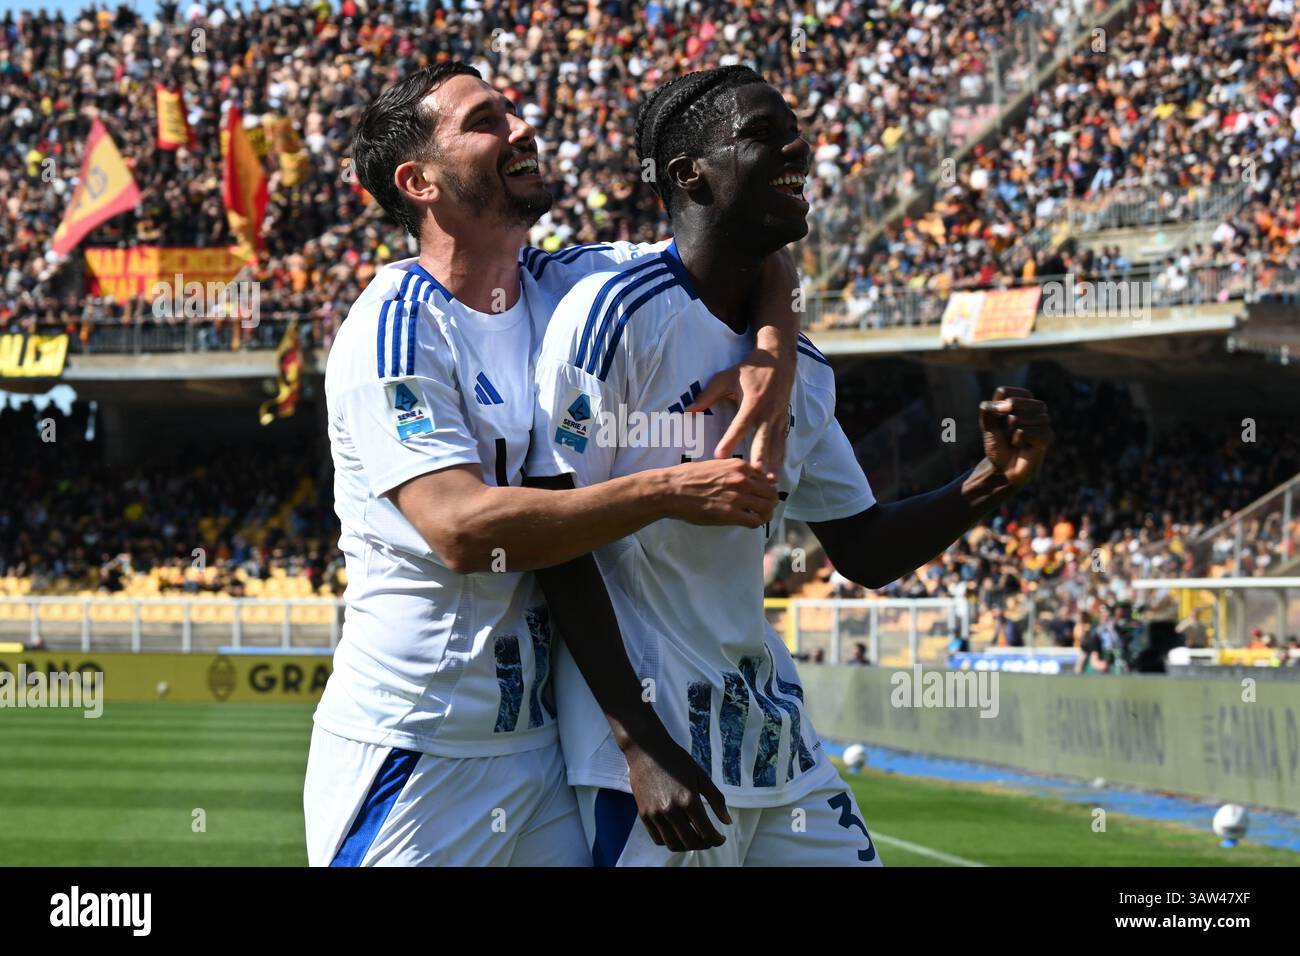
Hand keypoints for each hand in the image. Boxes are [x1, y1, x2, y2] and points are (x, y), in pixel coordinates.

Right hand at [624, 730, 731, 852]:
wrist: (647, 750)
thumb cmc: (677, 760)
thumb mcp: (701, 776)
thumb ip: (716, 800)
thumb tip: (728, 822)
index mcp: (689, 800)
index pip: (706, 832)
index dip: (717, 840)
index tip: (721, 838)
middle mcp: (671, 810)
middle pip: (690, 842)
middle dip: (704, 844)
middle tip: (708, 839)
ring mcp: (655, 814)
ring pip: (673, 844)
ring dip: (687, 847)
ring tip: (693, 839)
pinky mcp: (644, 814)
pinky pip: (657, 838)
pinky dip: (669, 841)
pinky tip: (677, 834)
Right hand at [661, 458, 777, 527]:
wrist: (672, 490)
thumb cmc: (687, 477)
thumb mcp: (715, 465)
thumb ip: (732, 470)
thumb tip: (742, 479)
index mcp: (739, 466)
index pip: (765, 478)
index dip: (765, 488)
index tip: (760, 494)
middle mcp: (743, 480)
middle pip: (770, 493)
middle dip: (770, 502)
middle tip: (764, 508)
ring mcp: (738, 497)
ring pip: (767, 508)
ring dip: (766, 514)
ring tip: (760, 518)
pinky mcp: (731, 514)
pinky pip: (755, 521)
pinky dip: (757, 523)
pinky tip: (752, 523)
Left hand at [685, 351, 793, 482]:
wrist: (778, 361)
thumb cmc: (748, 370)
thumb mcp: (726, 378)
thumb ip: (707, 395)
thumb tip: (688, 410)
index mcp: (753, 402)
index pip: (740, 424)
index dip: (730, 440)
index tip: (720, 455)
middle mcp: (768, 411)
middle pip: (763, 437)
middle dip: (760, 455)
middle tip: (755, 472)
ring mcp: (779, 417)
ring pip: (777, 443)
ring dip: (775, 462)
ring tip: (771, 480)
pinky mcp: (785, 420)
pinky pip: (783, 441)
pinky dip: (781, 457)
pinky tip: (777, 472)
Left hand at [978, 386, 1051, 487]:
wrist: (1005, 468)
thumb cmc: (998, 445)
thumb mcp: (988, 426)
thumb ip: (988, 411)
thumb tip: (1002, 405)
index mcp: (1022, 399)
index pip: (1004, 392)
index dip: (995, 407)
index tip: (997, 420)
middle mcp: (1036, 407)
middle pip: (1013, 402)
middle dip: (1003, 419)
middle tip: (1008, 431)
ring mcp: (1044, 421)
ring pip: (1019, 418)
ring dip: (1010, 431)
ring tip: (1015, 439)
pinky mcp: (1047, 436)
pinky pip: (1025, 432)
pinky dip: (1017, 440)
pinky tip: (1022, 446)